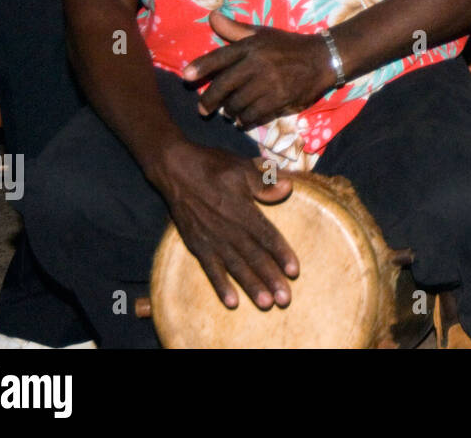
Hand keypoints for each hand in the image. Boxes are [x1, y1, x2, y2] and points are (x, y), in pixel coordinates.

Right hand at [150, 141, 298, 308]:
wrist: (175, 169)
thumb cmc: (213, 166)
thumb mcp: (242, 167)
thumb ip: (264, 182)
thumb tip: (288, 187)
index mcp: (242, 210)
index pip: (266, 236)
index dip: (281, 253)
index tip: (295, 271)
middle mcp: (228, 228)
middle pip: (254, 257)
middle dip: (271, 279)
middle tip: (286, 299)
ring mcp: (212, 239)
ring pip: (235, 267)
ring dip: (251, 287)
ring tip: (266, 304)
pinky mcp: (197, 244)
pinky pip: (210, 269)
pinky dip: (220, 286)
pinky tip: (231, 302)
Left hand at [183, 12, 334, 129]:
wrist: (321, 59)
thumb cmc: (287, 46)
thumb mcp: (262, 34)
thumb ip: (235, 29)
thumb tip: (211, 16)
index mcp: (251, 46)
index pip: (220, 57)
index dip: (201, 67)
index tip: (186, 76)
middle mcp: (257, 64)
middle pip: (224, 86)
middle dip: (209, 100)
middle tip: (203, 109)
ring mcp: (268, 83)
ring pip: (237, 103)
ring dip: (229, 111)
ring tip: (227, 113)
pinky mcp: (279, 99)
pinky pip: (254, 114)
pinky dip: (244, 120)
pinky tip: (242, 121)